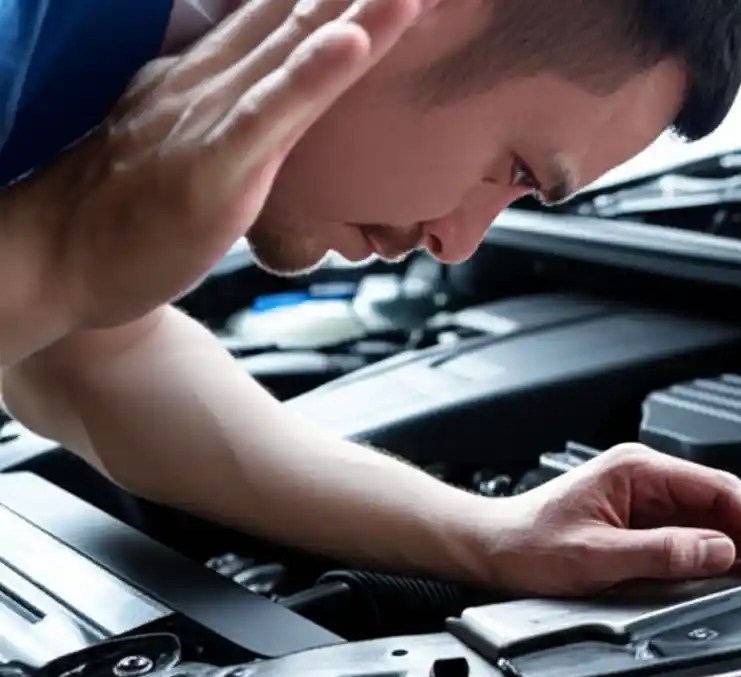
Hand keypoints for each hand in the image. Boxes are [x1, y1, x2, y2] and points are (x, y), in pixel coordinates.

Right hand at [19, 0, 424, 330]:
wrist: (53, 259)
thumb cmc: (125, 205)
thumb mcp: (184, 137)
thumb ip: (231, 109)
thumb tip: (274, 91)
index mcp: (207, 72)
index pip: (279, 10)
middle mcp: (210, 78)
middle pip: (295, 13)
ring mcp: (211, 119)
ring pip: (293, 47)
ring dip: (357, 10)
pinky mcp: (214, 168)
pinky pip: (271, 113)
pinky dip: (313, 74)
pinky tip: (353, 42)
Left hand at [480, 444, 740, 596]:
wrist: (491, 547)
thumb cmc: (527, 543)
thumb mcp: (593, 555)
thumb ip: (659, 553)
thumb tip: (718, 552)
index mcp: (640, 471)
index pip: (720, 492)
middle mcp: (649, 478)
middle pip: (728, 503)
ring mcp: (649, 498)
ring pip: (719, 518)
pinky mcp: (646, 521)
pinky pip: (699, 533)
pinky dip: (731, 552)